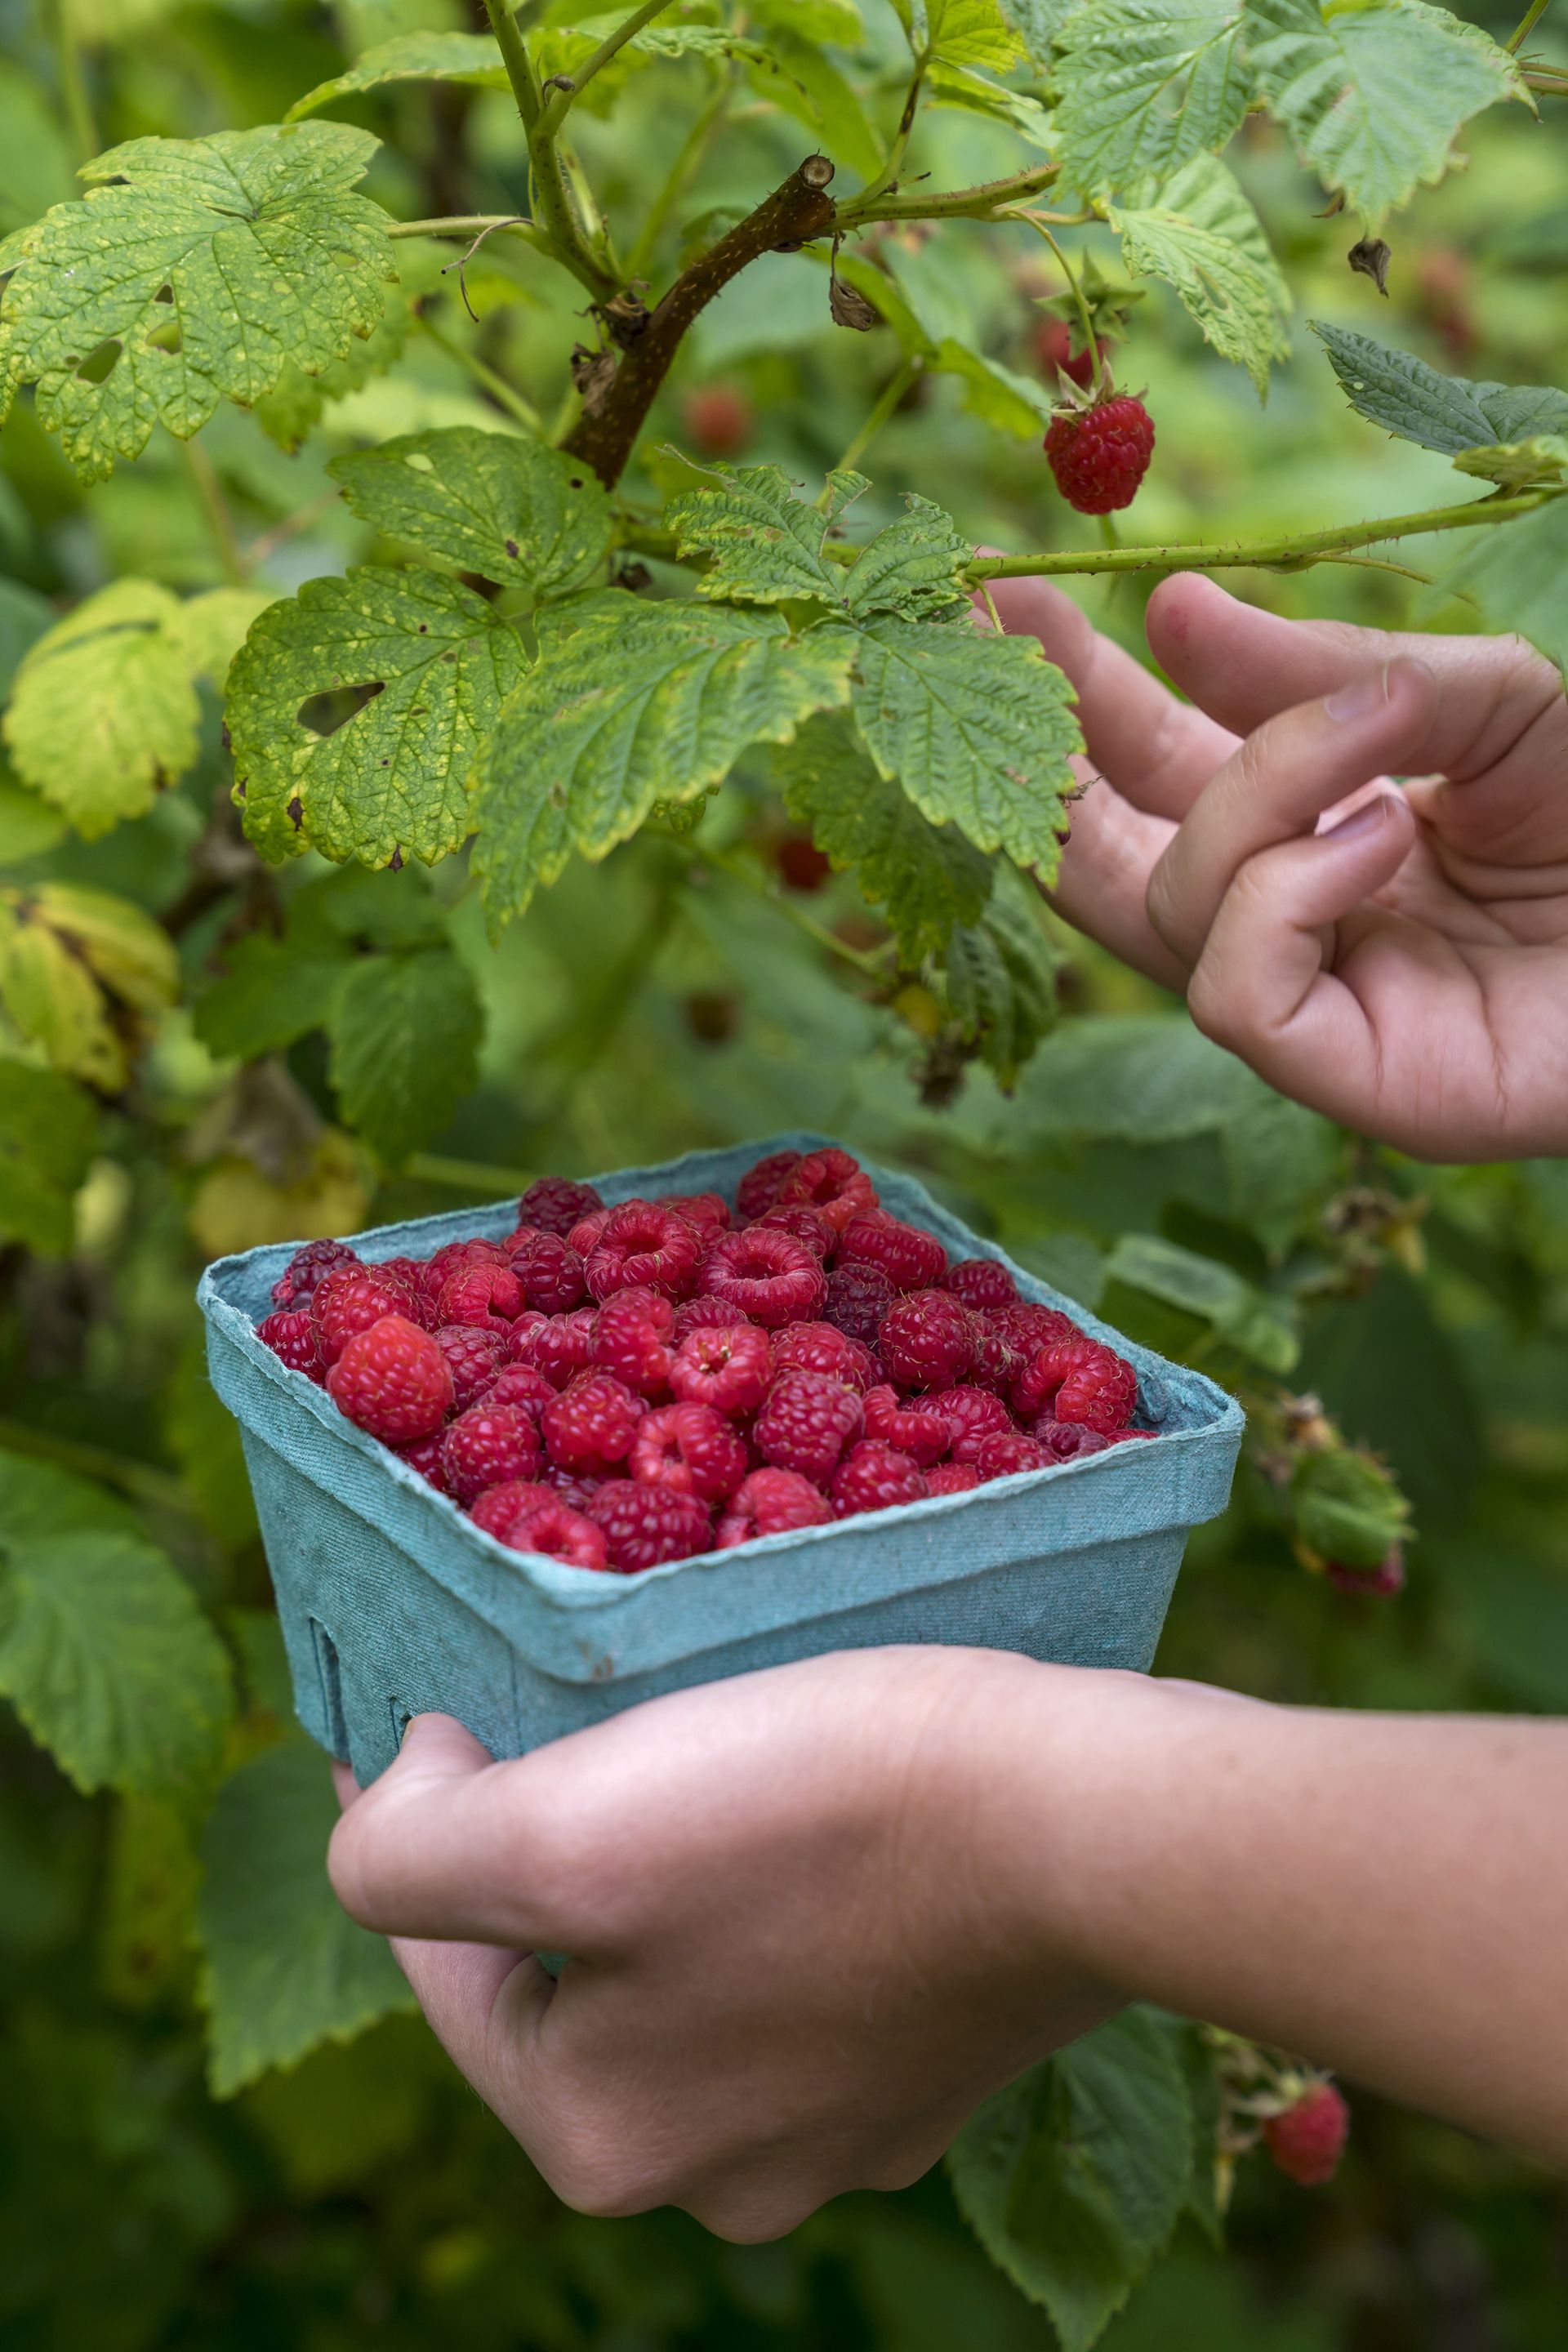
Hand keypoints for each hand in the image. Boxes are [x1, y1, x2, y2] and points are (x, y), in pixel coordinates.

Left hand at [327, 1647, 1132, 2240]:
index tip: (440, 1705)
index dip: (424, 1819)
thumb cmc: (820, 1814)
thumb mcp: (565, 1831)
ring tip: (687, 1731)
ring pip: (690, 1964)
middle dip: (554, 1843)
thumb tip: (397, 1792)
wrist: (1091, 1823)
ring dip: (668, 1857)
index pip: (448, 1965)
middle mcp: (718, 2172)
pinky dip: (778, 1875)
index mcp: (602, 2143)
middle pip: (574, 1974)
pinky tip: (809, 1790)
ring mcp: (844, 2128)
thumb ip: (408, 1850)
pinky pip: (802, 1958)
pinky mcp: (935, 2061)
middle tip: (568, 1708)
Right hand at [992, 572, 1567, 1159]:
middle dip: (1054, 746)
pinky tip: (1384, 837)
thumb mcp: (1483, 696)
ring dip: (1251, 800)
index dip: (1079, 689)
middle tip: (1003, 629)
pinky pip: (1232, 987)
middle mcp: (1299, 920)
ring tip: (1381, 762)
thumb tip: (1170, 612)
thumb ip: (1326, 675)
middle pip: (1117, 851)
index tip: (1001, 591)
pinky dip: (1288, 893)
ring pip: (1169, 910)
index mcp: (1325, 827)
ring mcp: (1316, 1005)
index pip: (1163, 765)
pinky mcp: (1345, 1078)